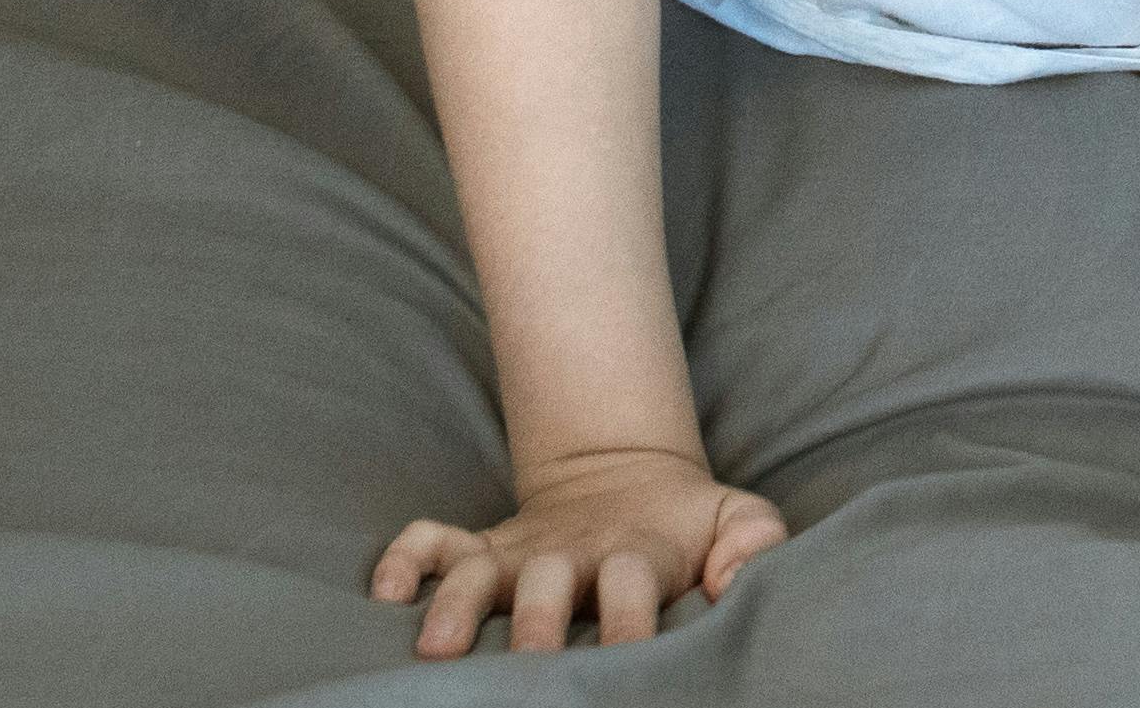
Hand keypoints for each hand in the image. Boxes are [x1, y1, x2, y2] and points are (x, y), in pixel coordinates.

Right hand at [370, 444, 786, 654]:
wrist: (628, 478)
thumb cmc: (687, 529)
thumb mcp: (735, 521)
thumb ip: (754, 541)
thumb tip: (740, 580)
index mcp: (635, 553)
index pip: (630, 583)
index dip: (628, 620)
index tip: (627, 660)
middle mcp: (569, 554)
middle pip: (546, 582)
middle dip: (534, 620)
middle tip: (527, 660)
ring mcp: (519, 551)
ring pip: (476, 570)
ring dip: (454, 603)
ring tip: (436, 646)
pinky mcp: (480, 547)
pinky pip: (430, 540)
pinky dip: (404, 558)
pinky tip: (385, 594)